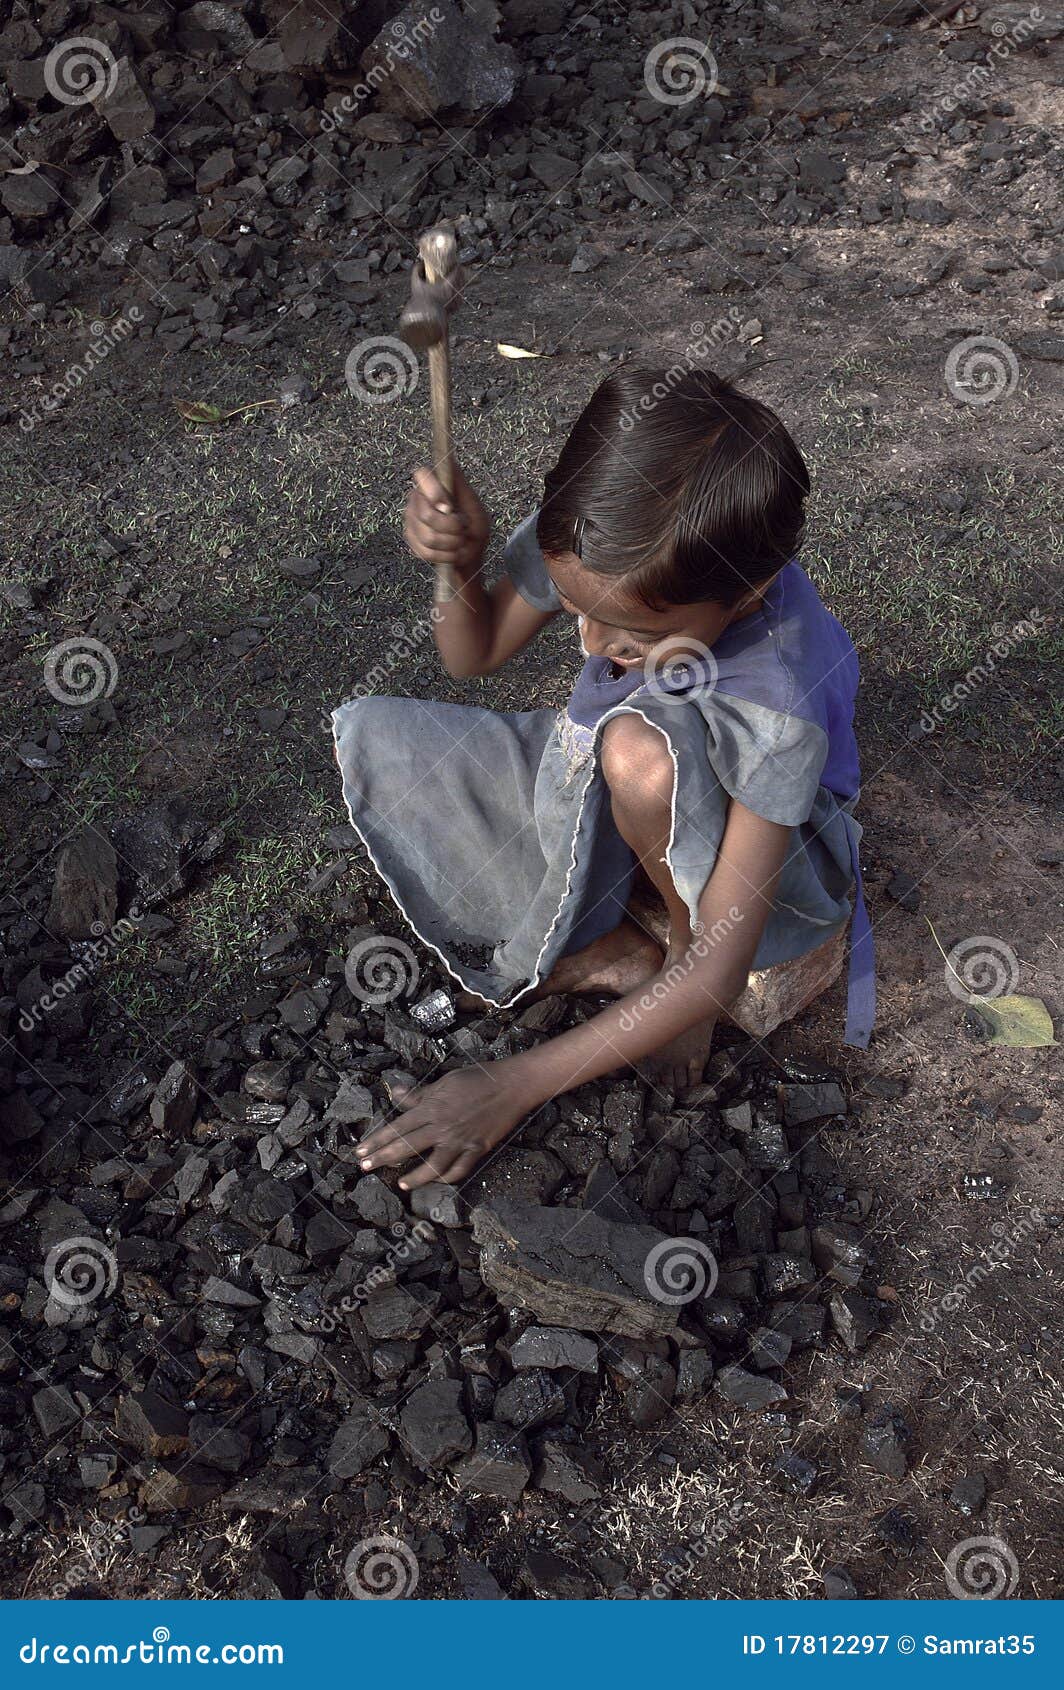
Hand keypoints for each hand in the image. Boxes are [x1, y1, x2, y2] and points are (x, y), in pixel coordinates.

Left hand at [354, 1064, 524, 1189]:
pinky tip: (436, 1180)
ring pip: (432, 1167)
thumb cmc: (478, 1078)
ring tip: (401, 1185)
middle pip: (406, 1147)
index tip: (360, 1151)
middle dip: (382, 1159)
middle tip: (365, 1168)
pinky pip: (459, 1170)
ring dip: (414, 1178)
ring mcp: (460, 1141)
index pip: (397, 1128)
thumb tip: (395, 1092)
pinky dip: (446, 1178)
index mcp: (432, 1108)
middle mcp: (443, 1127)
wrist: (512, 1085)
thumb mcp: (445, 1082)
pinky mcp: (477, 1149)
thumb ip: (419, 1094)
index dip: (376, 1141)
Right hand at [403, 463, 489, 577]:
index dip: (434, 491)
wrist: (470, 555)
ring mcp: (411, 519)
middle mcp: (418, 499)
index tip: (448, 507)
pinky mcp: (410, 539)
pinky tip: (451, 553)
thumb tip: (449, 460)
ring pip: (428, 536)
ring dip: (451, 543)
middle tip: (463, 531)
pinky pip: (425, 552)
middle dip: (451, 527)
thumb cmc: (473, 528)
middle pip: (426, 513)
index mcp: (434, 485)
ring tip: (460, 542)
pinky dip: (445, 556)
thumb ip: (460, 486)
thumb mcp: (474, 505)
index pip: (422, 474)